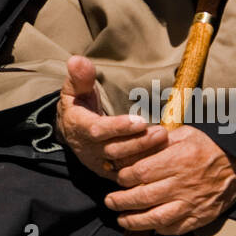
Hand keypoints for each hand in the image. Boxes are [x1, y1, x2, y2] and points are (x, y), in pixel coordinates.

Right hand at [55, 55, 166, 179]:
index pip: (98, 130)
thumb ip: (79, 76)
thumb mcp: (74, 88)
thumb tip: (77, 60)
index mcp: (79, 127)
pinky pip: (129, 175)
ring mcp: (99, 163)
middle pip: (115, 150)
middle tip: (161, 132)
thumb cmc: (78, 103)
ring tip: (165, 141)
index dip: (118, 127)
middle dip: (139, 142)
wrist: (71, 130)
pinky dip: (145, 168)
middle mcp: (89, 149)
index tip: (139, 121)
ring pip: (123, 165)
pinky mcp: (110, 172)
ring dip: (145, 155)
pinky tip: (162, 158)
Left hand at [103, 124, 235, 235]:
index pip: (139, 172)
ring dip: (132, 221)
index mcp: (176, 161)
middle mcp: (180, 184)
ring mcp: (189, 204)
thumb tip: (134, 139)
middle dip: (120, 201)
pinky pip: (172, 229)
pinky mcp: (197, 219)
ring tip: (121, 218)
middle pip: (141, 197)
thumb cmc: (210, 148)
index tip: (118, 178)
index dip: (123, 177)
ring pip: (153, 218)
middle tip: (110, 201)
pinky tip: (148, 225)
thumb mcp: (186, 133)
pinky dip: (156, 229)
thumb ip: (160, 138)